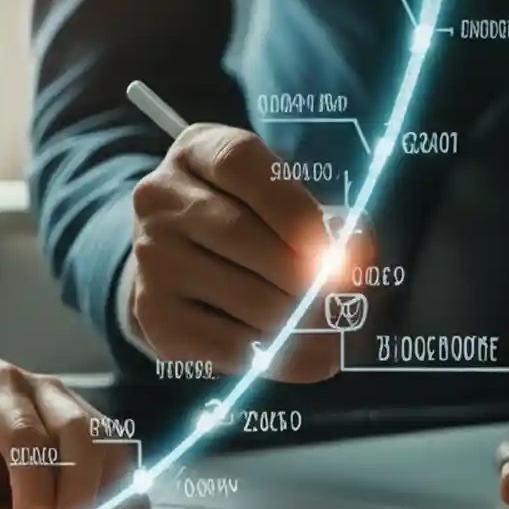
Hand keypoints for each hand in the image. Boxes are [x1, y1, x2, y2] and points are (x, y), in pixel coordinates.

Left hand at [0, 367, 145, 508]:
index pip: (24, 432)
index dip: (33, 483)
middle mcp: (44, 391)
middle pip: (80, 432)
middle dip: (80, 490)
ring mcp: (77, 407)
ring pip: (111, 445)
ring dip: (106, 497)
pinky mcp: (98, 433)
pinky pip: (124, 463)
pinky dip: (122, 498)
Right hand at [130, 124, 373, 382]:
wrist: (178, 257)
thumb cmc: (245, 216)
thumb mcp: (275, 194)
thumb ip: (319, 217)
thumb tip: (358, 257)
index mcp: (196, 151)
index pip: (239, 164)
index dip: (292, 207)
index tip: (333, 247)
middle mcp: (159, 199)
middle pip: (239, 234)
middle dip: (305, 273)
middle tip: (347, 298)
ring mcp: (151, 258)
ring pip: (241, 294)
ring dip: (300, 320)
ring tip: (338, 332)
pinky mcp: (153, 314)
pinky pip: (226, 342)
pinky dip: (279, 356)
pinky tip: (310, 357)